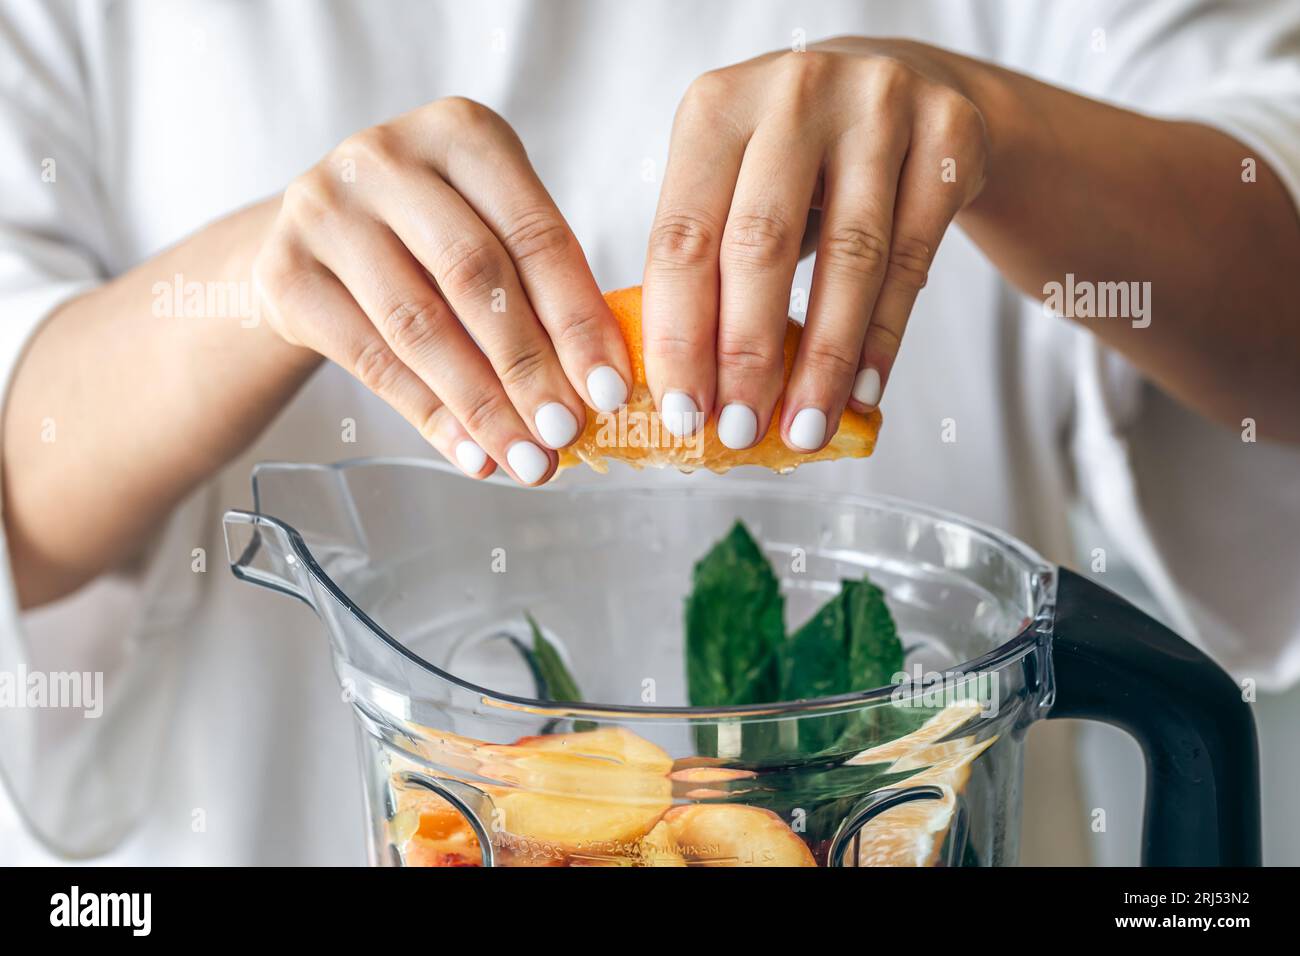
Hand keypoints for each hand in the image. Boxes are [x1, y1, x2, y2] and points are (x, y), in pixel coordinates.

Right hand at [254, 98, 631, 483]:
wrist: (313, 241)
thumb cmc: (430, 238)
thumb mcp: (489, 230)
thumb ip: (541, 292)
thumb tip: (597, 391)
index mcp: (462, 132)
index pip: (535, 234)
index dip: (578, 319)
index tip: (611, 390)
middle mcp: (386, 156)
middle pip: (476, 276)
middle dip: (531, 368)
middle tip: (568, 432)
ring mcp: (324, 210)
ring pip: (420, 325)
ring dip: (483, 405)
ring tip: (528, 459)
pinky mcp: (284, 272)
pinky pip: (371, 359)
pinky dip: (430, 416)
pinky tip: (472, 454)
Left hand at [642, 39, 988, 449]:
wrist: (900, 83)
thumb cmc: (792, 158)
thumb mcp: (732, 181)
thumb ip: (706, 263)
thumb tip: (687, 391)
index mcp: (715, 107)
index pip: (682, 237)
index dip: (678, 335)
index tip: (679, 413)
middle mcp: (794, 94)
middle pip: (761, 245)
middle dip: (747, 356)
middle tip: (737, 432)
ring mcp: (878, 105)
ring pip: (850, 258)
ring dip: (823, 361)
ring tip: (804, 428)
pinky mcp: (947, 135)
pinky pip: (912, 259)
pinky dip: (883, 337)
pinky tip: (862, 391)